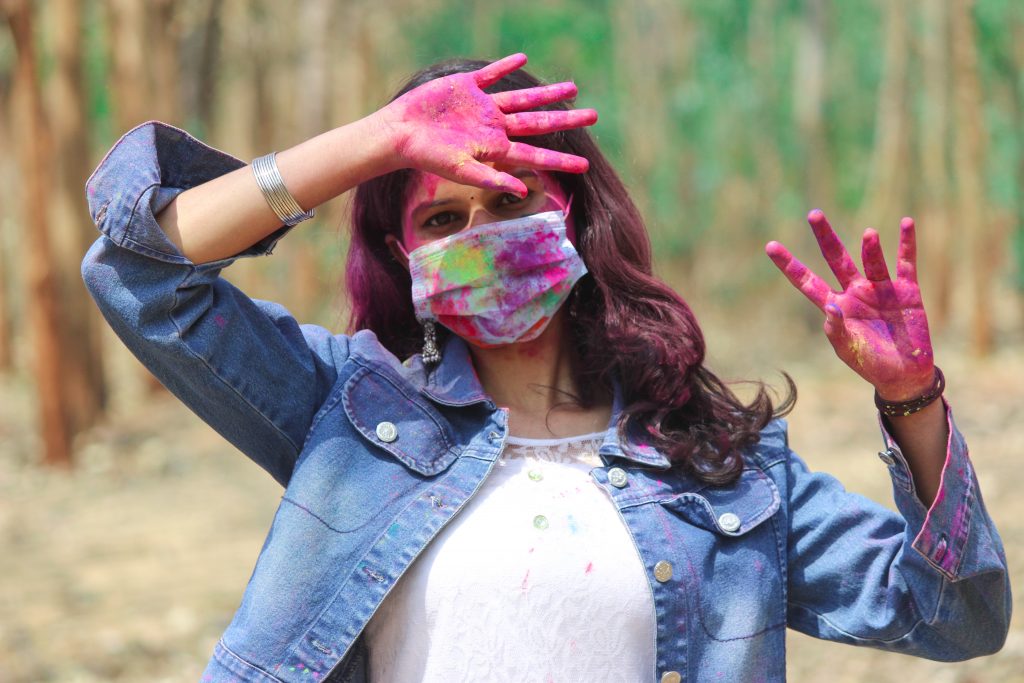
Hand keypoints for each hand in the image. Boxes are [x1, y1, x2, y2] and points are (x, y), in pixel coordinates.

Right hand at [377, 53, 596, 195]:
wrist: (399, 133)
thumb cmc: (427, 157)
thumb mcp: (461, 171)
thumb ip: (492, 178)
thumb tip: (524, 191)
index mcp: (495, 148)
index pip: (535, 155)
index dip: (559, 160)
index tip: (584, 166)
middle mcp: (494, 127)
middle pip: (538, 122)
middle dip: (566, 120)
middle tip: (594, 116)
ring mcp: (482, 106)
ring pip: (522, 98)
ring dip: (547, 93)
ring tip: (572, 88)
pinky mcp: (466, 87)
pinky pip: (491, 75)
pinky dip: (505, 67)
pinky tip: (522, 59)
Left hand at [766, 210, 935, 400]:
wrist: (904, 374)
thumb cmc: (871, 364)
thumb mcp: (848, 350)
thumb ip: (837, 330)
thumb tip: (830, 307)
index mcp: (835, 306)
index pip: (807, 282)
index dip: (789, 265)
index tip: (770, 246)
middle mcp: (854, 292)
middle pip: (836, 259)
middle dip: (825, 238)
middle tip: (814, 214)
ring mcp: (880, 289)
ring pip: (872, 261)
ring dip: (871, 248)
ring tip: (870, 235)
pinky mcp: (907, 291)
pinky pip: (906, 263)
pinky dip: (907, 244)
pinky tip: (907, 223)